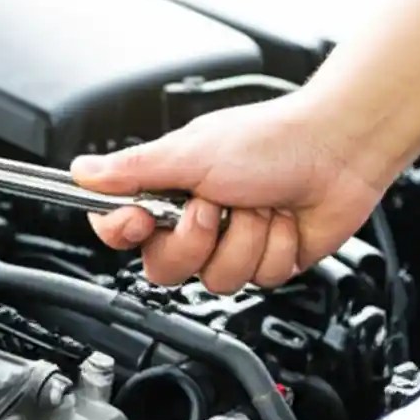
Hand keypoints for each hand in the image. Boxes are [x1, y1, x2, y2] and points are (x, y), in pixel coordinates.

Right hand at [70, 93, 391, 292]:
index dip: (125, 233)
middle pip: (165, 267)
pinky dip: (276, 247)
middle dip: (198, 238)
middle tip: (215, 205)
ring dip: (245, 239)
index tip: (140, 218)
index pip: (119, 230)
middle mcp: (194, 221)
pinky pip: (258, 279)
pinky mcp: (266, 261)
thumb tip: (81, 172)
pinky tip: (285, 220)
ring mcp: (231, 244)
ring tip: (260, 206)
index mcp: (167, 191)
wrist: (338, 150)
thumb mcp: (189, 153)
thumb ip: (132, 170)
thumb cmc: (270, 140)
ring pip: (217, 279)